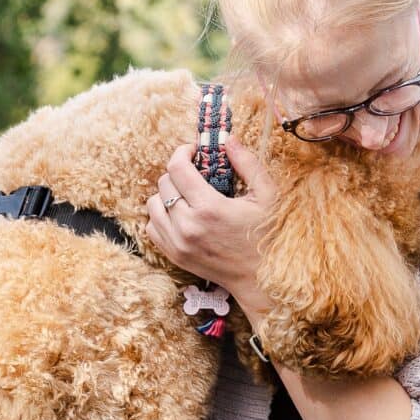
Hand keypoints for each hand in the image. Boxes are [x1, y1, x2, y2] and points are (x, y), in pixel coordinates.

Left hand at [144, 137, 274, 309]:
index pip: (177, 168)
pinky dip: (161, 216)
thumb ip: (247, 164)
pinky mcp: (174, 256)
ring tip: (186, 194)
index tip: (194, 151)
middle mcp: (187, 226)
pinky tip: (180, 213)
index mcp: (209, 208)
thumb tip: (227, 140)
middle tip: (195, 172)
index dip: (183, 152)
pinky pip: (151, 228)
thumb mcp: (267, 196)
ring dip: (166, 194)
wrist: (262, 279)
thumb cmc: (268, 235)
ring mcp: (177, 244)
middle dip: (177, 172)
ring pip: (152, 205)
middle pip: (163, 184)